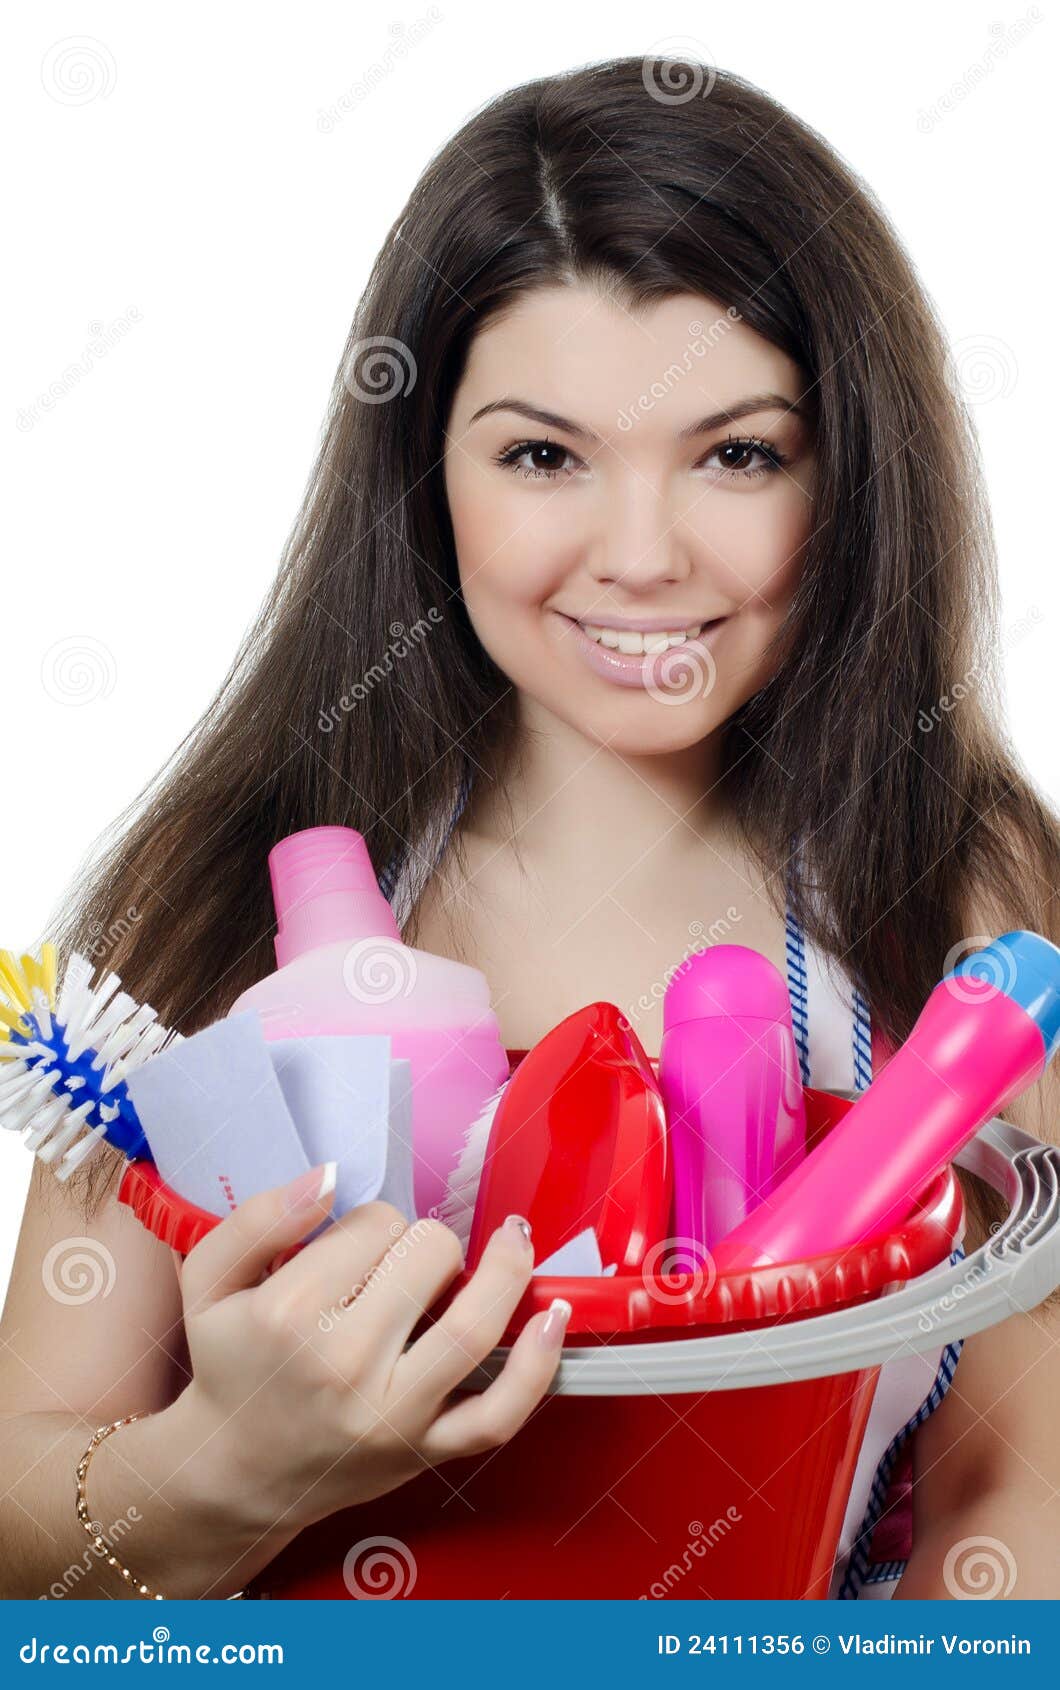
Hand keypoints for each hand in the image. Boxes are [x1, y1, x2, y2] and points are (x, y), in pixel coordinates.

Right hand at [168, 1165, 567, 1542]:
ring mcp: (392, 1414)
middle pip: (429, 1256)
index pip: (375, 1224)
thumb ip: (258, 1217)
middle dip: (422, 1243)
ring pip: (474, 1324)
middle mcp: (344, 1365)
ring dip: (505, 1270)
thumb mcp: (210, 1280)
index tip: (356, 1249)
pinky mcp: (426, 1450)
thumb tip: (330, 1177)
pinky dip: (537, 1365)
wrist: (234, 1472)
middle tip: (400, 1264)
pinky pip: (500, 1413)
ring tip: (511, 1241)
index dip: (373, 1224)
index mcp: (290, 1315)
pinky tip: (551, 1316)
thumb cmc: (230, 1365)